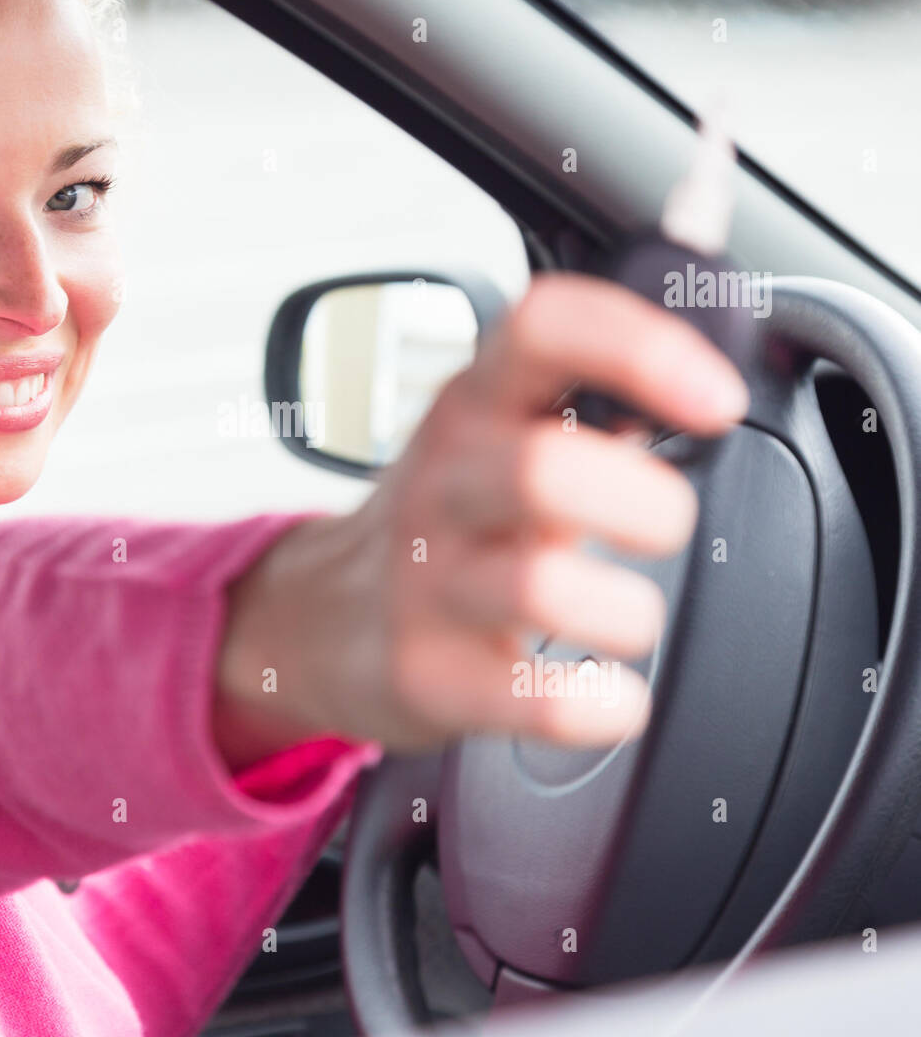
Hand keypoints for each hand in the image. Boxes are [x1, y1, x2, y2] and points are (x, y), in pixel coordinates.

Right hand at [215, 272, 749, 760]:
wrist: (322, 616)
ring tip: (627, 618)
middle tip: (663, 526)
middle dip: (645, 503)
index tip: (713, 399)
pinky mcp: (425, 673)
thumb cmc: (442, 519)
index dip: (639, 351)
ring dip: (623, 612)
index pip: (542, 331)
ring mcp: (424, 581)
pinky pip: (529, 698)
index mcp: (473, 406)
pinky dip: (596, 704)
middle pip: (543, 468)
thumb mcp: (492, 432)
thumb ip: (585, 397)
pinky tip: (607, 695)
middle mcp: (443, 483)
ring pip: (537, 587)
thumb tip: (700, 380)